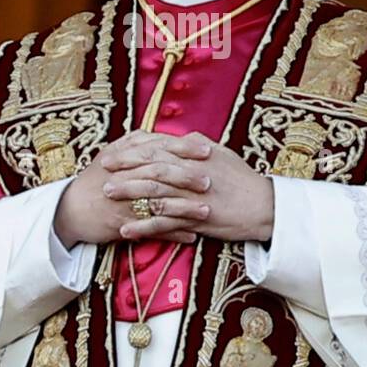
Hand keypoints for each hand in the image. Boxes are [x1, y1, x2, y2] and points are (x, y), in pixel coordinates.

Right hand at [52, 130, 212, 248]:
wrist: (70, 209)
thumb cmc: (95, 179)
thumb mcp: (113, 154)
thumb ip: (137, 142)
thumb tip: (163, 133)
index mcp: (125, 155)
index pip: (159, 147)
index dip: (184, 149)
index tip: (208, 150)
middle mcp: (124, 175)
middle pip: (160, 173)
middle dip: (187, 178)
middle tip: (210, 181)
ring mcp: (123, 200)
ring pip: (159, 202)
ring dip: (184, 209)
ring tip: (206, 211)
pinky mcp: (122, 223)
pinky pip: (152, 229)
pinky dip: (172, 233)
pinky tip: (191, 236)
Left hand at [100, 131, 273, 243]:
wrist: (263, 206)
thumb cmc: (243, 179)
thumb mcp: (222, 153)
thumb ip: (197, 144)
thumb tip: (179, 136)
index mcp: (195, 156)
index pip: (157, 149)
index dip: (132, 151)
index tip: (113, 152)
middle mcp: (191, 174)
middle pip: (151, 168)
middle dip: (124, 169)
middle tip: (103, 170)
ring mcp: (192, 197)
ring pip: (155, 193)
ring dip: (129, 194)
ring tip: (108, 195)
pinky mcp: (196, 219)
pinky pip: (165, 223)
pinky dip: (144, 226)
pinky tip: (126, 229)